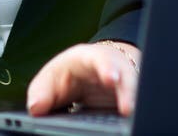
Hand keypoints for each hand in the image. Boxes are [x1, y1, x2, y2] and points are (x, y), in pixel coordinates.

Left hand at [26, 41, 140, 116]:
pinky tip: (139, 118)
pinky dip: (141, 109)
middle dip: (127, 87)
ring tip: (130, 113)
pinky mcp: (133, 97)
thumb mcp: (53, 77)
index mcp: (87, 59)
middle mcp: (111, 68)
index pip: (99, 59)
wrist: (94, 70)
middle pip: (125, 73)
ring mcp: (126, 83)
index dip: (106, 68)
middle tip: (127, 105)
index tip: (110, 78)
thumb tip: (35, 108)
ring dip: (135, 101)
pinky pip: (142, 101)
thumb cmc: (73, 73)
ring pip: (137, 88)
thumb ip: (42, 91)